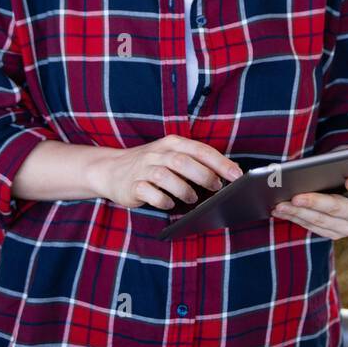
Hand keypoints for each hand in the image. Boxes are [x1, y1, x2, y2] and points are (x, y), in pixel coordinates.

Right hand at [89, 135, 241, 209]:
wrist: (110, 169)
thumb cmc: (150, 165)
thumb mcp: (171, 156)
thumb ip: (195, 162)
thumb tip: (226, 174)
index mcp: (172, 143)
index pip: (200, 150)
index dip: (220, 162)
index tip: (237, 175)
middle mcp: (157, 153)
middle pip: (184, 161)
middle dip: (204, 176)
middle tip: (217, 188)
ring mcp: (143, 168)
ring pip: (167, 176)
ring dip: (184, 189)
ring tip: (193, 198)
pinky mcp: (132, 185)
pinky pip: (150, 193)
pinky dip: (163, 200)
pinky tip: (170, 203)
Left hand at [271, 174, 347, 239]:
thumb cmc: (347, 167)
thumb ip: (340, 163)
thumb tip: (312, 168)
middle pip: (337, 208)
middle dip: (314, 202)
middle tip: (295, 197)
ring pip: (320, 221)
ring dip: (297, 213)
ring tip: (280, 204)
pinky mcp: (335, 234)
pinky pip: (312, 227)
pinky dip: (295, 218)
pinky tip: (280, 211)